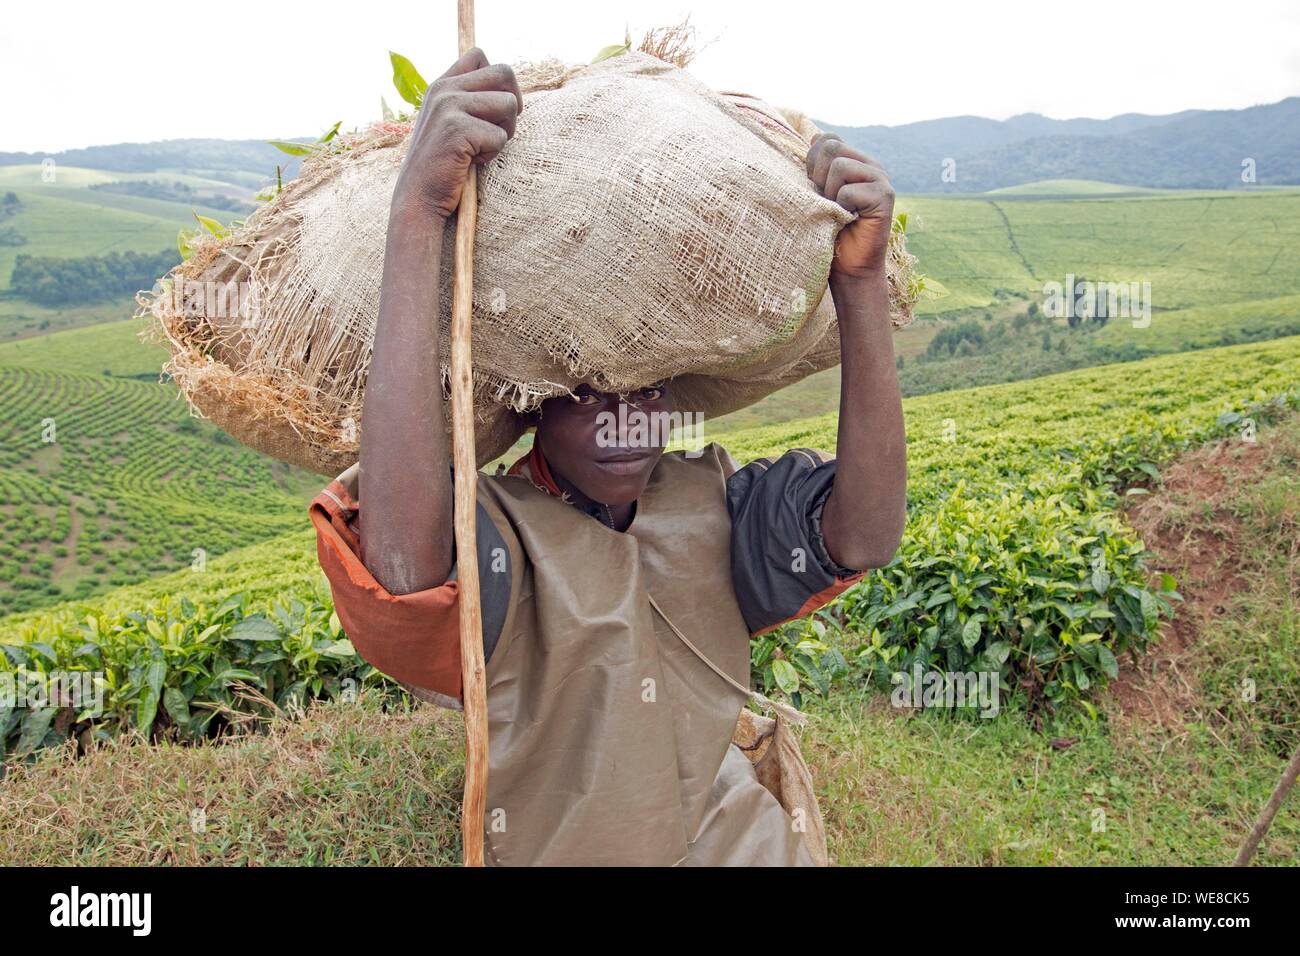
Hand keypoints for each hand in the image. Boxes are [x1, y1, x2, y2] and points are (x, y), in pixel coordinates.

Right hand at [391, 48, 522, 220]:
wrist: (418, 198)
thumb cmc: (442, 165)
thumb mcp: (450, 123)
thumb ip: (470, 101)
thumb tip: (508, 89)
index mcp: (441, 84)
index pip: (479, 56)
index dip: (499, 81)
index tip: (494, 108)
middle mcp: (444, 89)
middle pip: (504, 72)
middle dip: (512, 104)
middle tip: (498, 129)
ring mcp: (449, 106)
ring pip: (508, 104)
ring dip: (505, 132)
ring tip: (481, 148)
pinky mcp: (457, 129)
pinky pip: (500, 136)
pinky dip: (492, 154)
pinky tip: (471, 162)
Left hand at [806, 133, 894, 281]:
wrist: (849, 268)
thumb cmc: (829, 232)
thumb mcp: (817, 195)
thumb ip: (818, 167)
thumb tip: (815, 137)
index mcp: (855, 161)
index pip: (827, 139)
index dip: (813, 163)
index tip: (815, 189)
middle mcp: (870, 165)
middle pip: (831, 147)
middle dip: (818, 177)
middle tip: (826, 203)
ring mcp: (880, 179)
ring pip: (839, 167)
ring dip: (829, 195)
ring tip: (837, 212)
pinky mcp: (885, 196)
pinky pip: (848, 191)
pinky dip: (841, 208)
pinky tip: (849, 220)